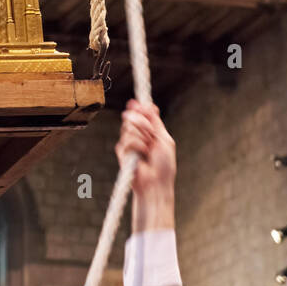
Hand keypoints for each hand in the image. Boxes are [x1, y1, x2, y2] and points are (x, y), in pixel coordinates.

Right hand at [116, 100, 176, 228]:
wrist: (156, 183)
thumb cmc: (164, 165)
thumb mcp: (164, 139)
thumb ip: (155, 122)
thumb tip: (149, 105)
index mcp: (150, 131)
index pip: (141, 114)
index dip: (138, 107)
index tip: (135, 103)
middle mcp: (138, 135)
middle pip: (133, 116)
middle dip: (143, 123)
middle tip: (151, 136)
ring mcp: (129, 143)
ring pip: (129, 127)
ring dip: (142, 137)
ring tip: (148, 149)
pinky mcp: (122, 151)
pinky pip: (126, 140)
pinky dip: (136, 146)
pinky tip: (141, 155)